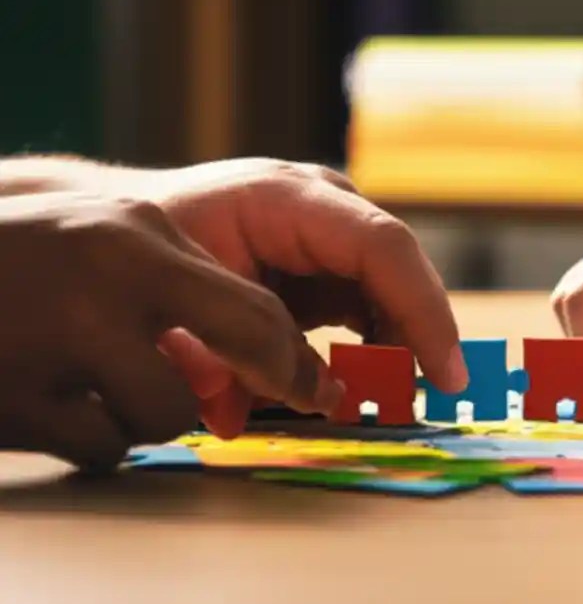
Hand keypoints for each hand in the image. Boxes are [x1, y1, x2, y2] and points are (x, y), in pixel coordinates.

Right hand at [0, 193, 328, 470]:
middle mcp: (104, 276)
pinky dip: (91, 439)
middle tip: (286, 404)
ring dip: (150, 414)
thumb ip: (176, 279)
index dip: (297, 358)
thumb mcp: (96, 239)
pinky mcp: (14, 400)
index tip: (322, 392)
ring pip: (167, 413)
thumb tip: (271, 349)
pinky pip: (100, 447)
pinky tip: (52, 405)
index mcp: (133, 230)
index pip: (253, 305)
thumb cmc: (12, 264)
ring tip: (99, 385)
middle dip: (275, 381)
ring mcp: (55, 338)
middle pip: (241, 347)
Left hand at [140, 158, 467, 437]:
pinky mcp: (327, 265)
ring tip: (388, 401)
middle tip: (424, 401)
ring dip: (397, 348)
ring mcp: (330, 234)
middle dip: (419, 337)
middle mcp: (323, 208)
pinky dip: (374, 347)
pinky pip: (370, 306)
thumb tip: (296, 404)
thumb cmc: (140, 255)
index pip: (382, 247)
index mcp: (287, 200)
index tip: (445, 373)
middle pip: (399, 271)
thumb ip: (236, 353)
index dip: (422, 310)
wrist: (115, 232)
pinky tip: (365, 385)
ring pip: (391, 293)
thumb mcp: (180, 301)